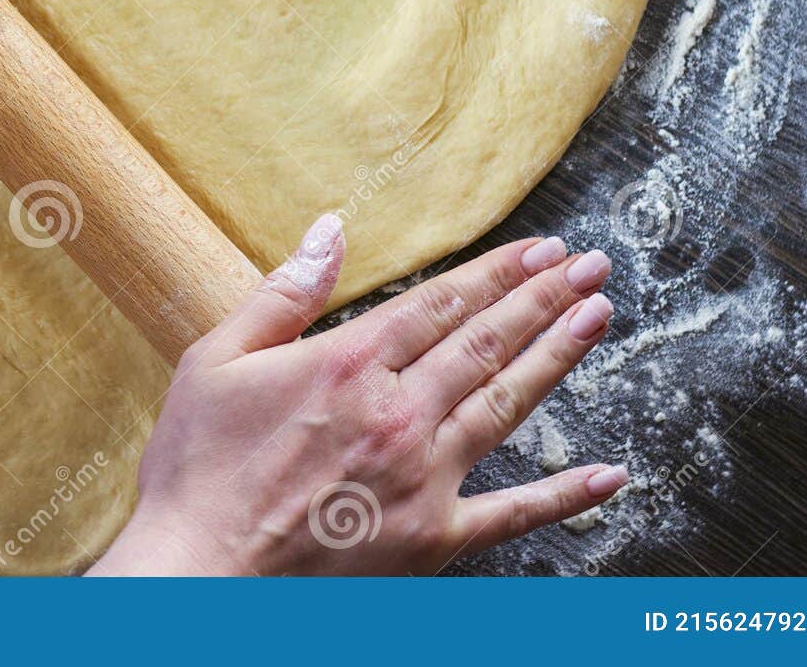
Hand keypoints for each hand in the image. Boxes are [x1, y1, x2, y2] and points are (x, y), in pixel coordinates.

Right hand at [89, 216, 624, 574]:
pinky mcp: (432, 539)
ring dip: (559, 356)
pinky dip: (566, 495)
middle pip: (486, 341)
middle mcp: (398, 412)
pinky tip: (610, 474)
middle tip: (591, 268)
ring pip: (507, 403)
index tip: (541, 249)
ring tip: (598, 318)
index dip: (497, 271)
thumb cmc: (196, 470)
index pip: (441, 302)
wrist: (199, 576)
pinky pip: (514, 514)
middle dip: (544, 298)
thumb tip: (329, 230)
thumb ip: (283, 293)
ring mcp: (423, 476)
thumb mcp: (217, 360)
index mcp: (348, 363)